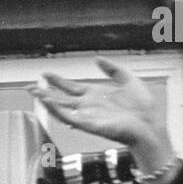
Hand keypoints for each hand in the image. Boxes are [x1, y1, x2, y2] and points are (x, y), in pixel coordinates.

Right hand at [28, 58, 174, 171]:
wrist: (150, 124)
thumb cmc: (143, 107)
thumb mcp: (129, 81)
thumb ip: (113, 69)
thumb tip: (97, 59)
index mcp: (96, 95)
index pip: (72, 87)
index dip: (58, 81)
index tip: (46, 73)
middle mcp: (89, 106)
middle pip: (62, 99)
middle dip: (46, 93)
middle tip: (31, 86)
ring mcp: (88, 116)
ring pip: (62, 109)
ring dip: (48, 102)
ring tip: (36, 93)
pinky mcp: (90, 125)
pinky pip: (70, 118)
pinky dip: (58, 111)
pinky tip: (49, 103)